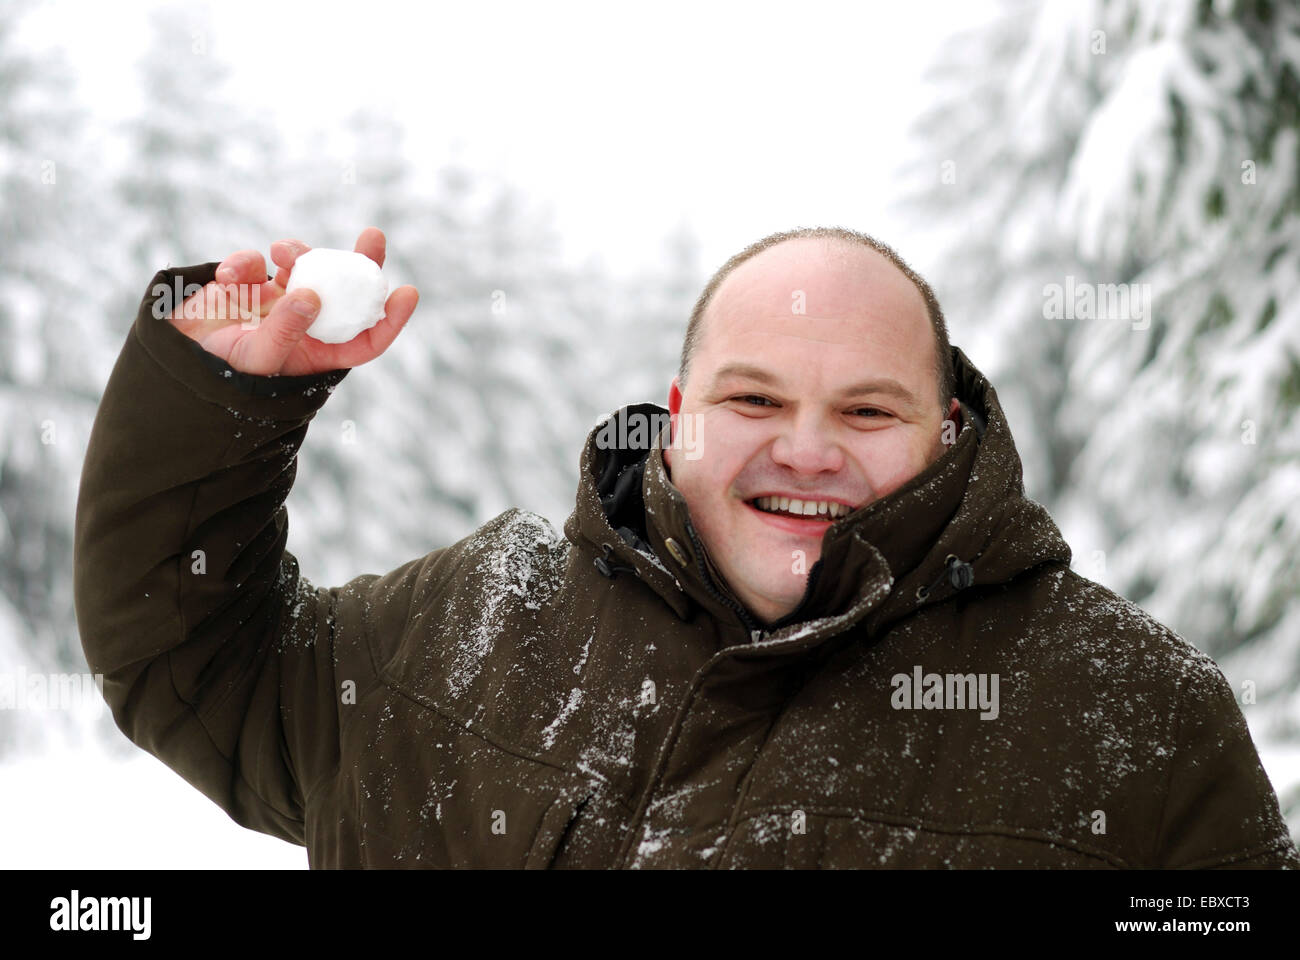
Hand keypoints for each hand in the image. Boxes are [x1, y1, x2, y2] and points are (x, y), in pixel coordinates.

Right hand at [167, 226, 418, 375]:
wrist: (175, 363)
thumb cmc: (221, 375)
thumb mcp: (256, 359)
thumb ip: (284, 329)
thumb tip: (312, 295)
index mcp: (317, 353)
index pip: (364, 338)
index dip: (389, 318)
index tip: (407, 292)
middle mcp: (304, 325)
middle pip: (344, 292)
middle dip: (360, 263)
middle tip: (373, 237)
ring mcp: (277, 301)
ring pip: (305, 267)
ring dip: (299, 253)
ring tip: (282, 251)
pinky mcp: (247, 284)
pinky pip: (255, 262)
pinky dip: (244, 261)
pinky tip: (230, 275)